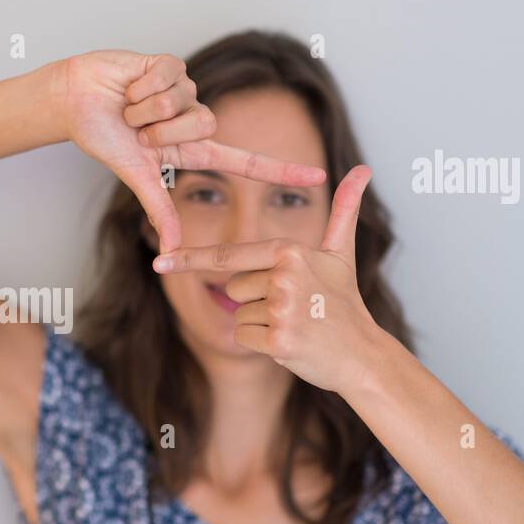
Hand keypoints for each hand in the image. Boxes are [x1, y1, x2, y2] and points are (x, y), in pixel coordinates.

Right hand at [56, 50, 327, 253]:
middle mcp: (193, 118)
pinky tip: (128, 86)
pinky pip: (167, 78)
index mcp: (190, 148)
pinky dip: (139, 88)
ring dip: (145, 109)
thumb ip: (158, 209)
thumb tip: (171, 250)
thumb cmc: (102, 136)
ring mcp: (185, 90)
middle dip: (161, 129)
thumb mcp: (135, 175)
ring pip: (182, 102)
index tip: (317, 178)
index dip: (280, 170)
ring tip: (129, 107)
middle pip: (205, 126)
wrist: (74, 100)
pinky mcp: (171, 64)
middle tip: (136, 128)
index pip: (244, 161)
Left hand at [151, 165, 388, 394]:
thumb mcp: (341, 254)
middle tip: (294, 308)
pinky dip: (261, 345)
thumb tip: (363, 169)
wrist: (362, 355)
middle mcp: (284, 276)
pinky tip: (290, 342)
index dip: (190, 259)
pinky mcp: (279, 340)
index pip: (228, 255)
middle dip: (255, 301)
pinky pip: (243, 337)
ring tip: (295, 324)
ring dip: (260, 324)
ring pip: (238, 314)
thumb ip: (344, 211)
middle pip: (234, 288)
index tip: (159, 261)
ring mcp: (282, 309)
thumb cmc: (345, 303)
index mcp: (290, 251)